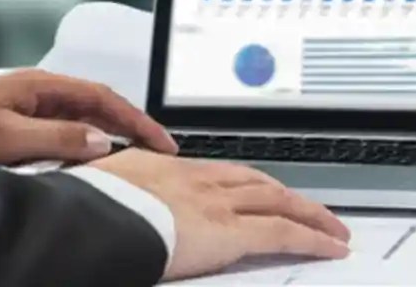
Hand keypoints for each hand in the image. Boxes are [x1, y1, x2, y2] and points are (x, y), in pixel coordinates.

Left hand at [0, 69, 177, 164]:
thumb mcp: (6, 138)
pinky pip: (67, 128)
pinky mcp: (22, 122)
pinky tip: (95, 156)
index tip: (162, 140)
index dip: (138, 120)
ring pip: (85, 117)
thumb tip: (103, 140)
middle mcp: (40, 90)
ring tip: (137, 153)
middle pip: (100, 104)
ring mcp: (32, 105)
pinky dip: (88, 141)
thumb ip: (58, 138)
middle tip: (161, 148)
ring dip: (113, 133)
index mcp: (41, 85)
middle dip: (133, 125)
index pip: (104, 98)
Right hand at [91, 149, 350, 280]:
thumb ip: (118, 194)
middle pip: (258, 183)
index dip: (251, 183)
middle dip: (290, 196)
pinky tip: (330, 247)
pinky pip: (283, 233)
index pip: (222, 174)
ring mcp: (216, 203)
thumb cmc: (82, 210)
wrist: (85, 220)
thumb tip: (112, 201)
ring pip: (279, 202)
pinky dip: (312, 238)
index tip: (264, 191)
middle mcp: (198, 180)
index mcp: (167, 170)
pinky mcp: (227, 232)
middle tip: (314, 209)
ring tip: (333, 228)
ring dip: (311, 214)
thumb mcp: (97, 191)